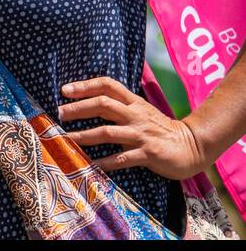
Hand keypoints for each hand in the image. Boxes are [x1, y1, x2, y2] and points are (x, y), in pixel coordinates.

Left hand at [60, 77, 209, 179]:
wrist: (192, 146)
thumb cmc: (160, 129)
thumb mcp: (141, 111)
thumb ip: (120, 105)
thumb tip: (90, 100)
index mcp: (134, 103)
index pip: (108, 85)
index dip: (86, 85)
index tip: (64, 90)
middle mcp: (135, 115)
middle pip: (103, 104)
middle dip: (79, 108)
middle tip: (58, 113)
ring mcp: (141, 135)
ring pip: (108, 132)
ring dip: (84, 136)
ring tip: (66, 139)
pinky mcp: (148, 154)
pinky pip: (121, 158)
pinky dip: (105, 162)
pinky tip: (90, 165)